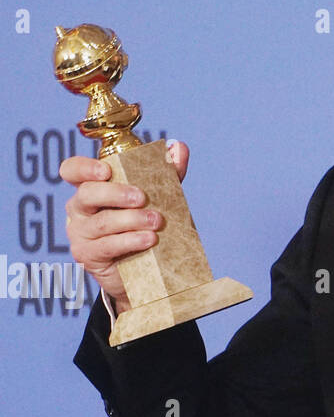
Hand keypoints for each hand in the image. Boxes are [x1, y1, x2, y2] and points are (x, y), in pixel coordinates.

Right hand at [59, 140, 188, 312]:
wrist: (142, 269)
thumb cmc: (142, 226)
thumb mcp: (156, 197)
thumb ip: (166, 172)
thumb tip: (178, 146)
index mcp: (90, 188)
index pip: (72, 170)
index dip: (84, 168)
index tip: (105, 170)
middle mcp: (79, 208)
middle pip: (87, 194)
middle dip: (115, 194)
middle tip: (141, 198)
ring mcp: (80, 233)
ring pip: (101, 222)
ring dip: (131, 220)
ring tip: (156, 221)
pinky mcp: (88, 256)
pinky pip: (107, 245)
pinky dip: (130, 240)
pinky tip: (149, 239)